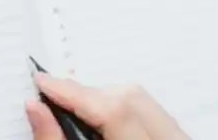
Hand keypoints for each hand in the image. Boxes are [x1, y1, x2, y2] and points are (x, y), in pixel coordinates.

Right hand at [26, 73, 188, 139]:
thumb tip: (36, 108)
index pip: (112, 109)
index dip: (73, 92)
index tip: (43, 83)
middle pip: (129, 96)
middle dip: (89, 95)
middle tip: (56, 101)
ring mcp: (181, 137)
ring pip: (142, 99)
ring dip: (106, 102)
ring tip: (81, 119)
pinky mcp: (179, 136)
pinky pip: (153, 110)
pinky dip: (124, 111)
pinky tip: (105, 123)